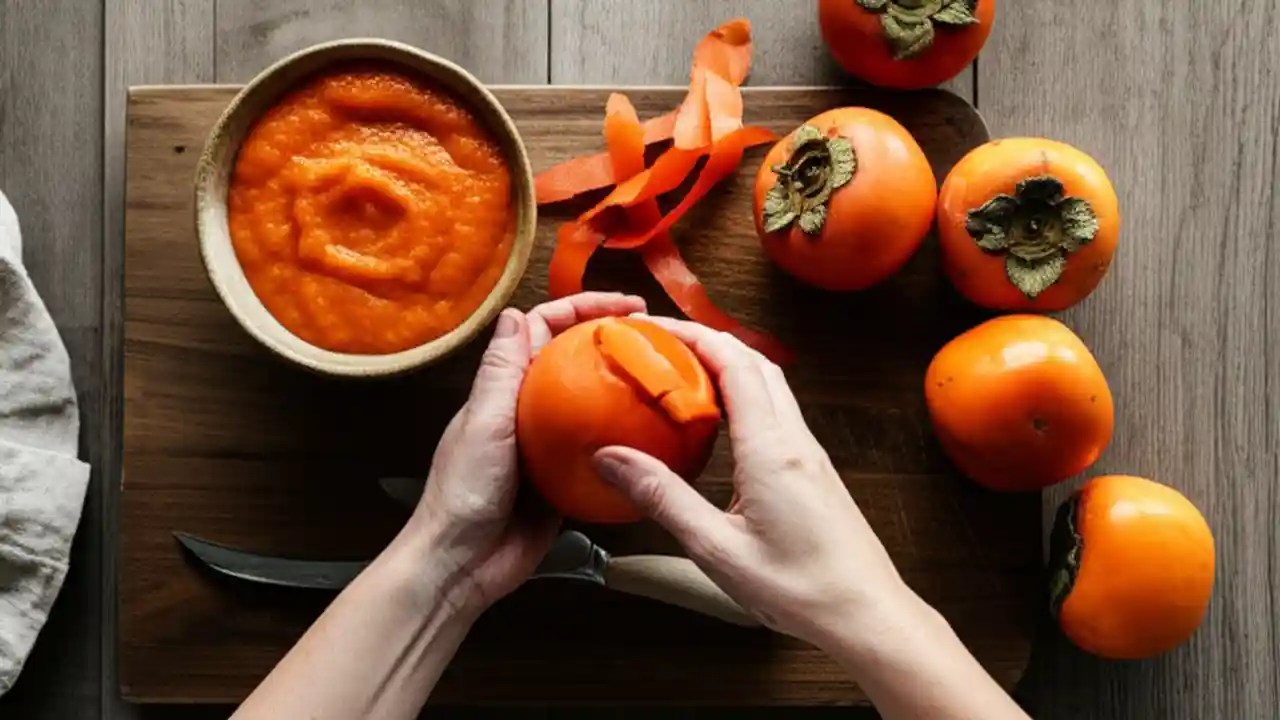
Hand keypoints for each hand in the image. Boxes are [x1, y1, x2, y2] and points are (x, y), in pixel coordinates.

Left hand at [409, 293, 646, 617]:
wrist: (463, 563)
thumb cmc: (464, 491)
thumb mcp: (484, 423)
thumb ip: (500, 372)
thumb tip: (515, 314)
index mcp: (506, 387)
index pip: (546, 328)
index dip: (583, 308)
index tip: (627, 307)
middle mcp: (529, 409)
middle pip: (576, 360)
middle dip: (613, 343)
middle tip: (659, 341)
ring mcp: (550, 445)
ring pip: (593, 405)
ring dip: (624, 391)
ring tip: (665, 384)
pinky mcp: (567, 480)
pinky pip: (601, 453)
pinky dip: (625, 443)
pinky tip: (655, 441)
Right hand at [591, 316, 912, 648]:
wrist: (867, 614)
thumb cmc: (800, 588)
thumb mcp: (717, 548)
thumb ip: (662, 497)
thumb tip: (612, 458)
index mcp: (772, 448)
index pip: (732, 362)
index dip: (689, 335)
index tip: (650, 328)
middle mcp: (794, 439)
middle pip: (752, 363)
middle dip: (704, 341)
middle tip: (659, 344)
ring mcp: (808, 453)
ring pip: (768, 385)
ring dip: (726, 366)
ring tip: (681, 374)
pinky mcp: (812, 471)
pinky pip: (776, 413)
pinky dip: (742, 397)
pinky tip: (717, 422)